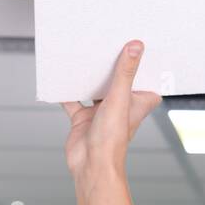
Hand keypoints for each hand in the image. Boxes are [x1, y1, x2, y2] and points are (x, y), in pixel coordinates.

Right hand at [61, 40, 162, 179]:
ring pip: (95, 88)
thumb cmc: (112, 139)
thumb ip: (125, 72)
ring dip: (90, 75)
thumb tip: (136, 47)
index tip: (140, 42)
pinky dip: (66, 90)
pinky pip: (73, 100)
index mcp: (139, 101)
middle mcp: (122, 105)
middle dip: (113, 64)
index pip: (145, 77)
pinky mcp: (83, 117)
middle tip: (109, 41)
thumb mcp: (119, 97)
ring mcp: (102, 111)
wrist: (90, 164)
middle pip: (118, 79)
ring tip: (85, 52)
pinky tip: (60, 76)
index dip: (144, 62)